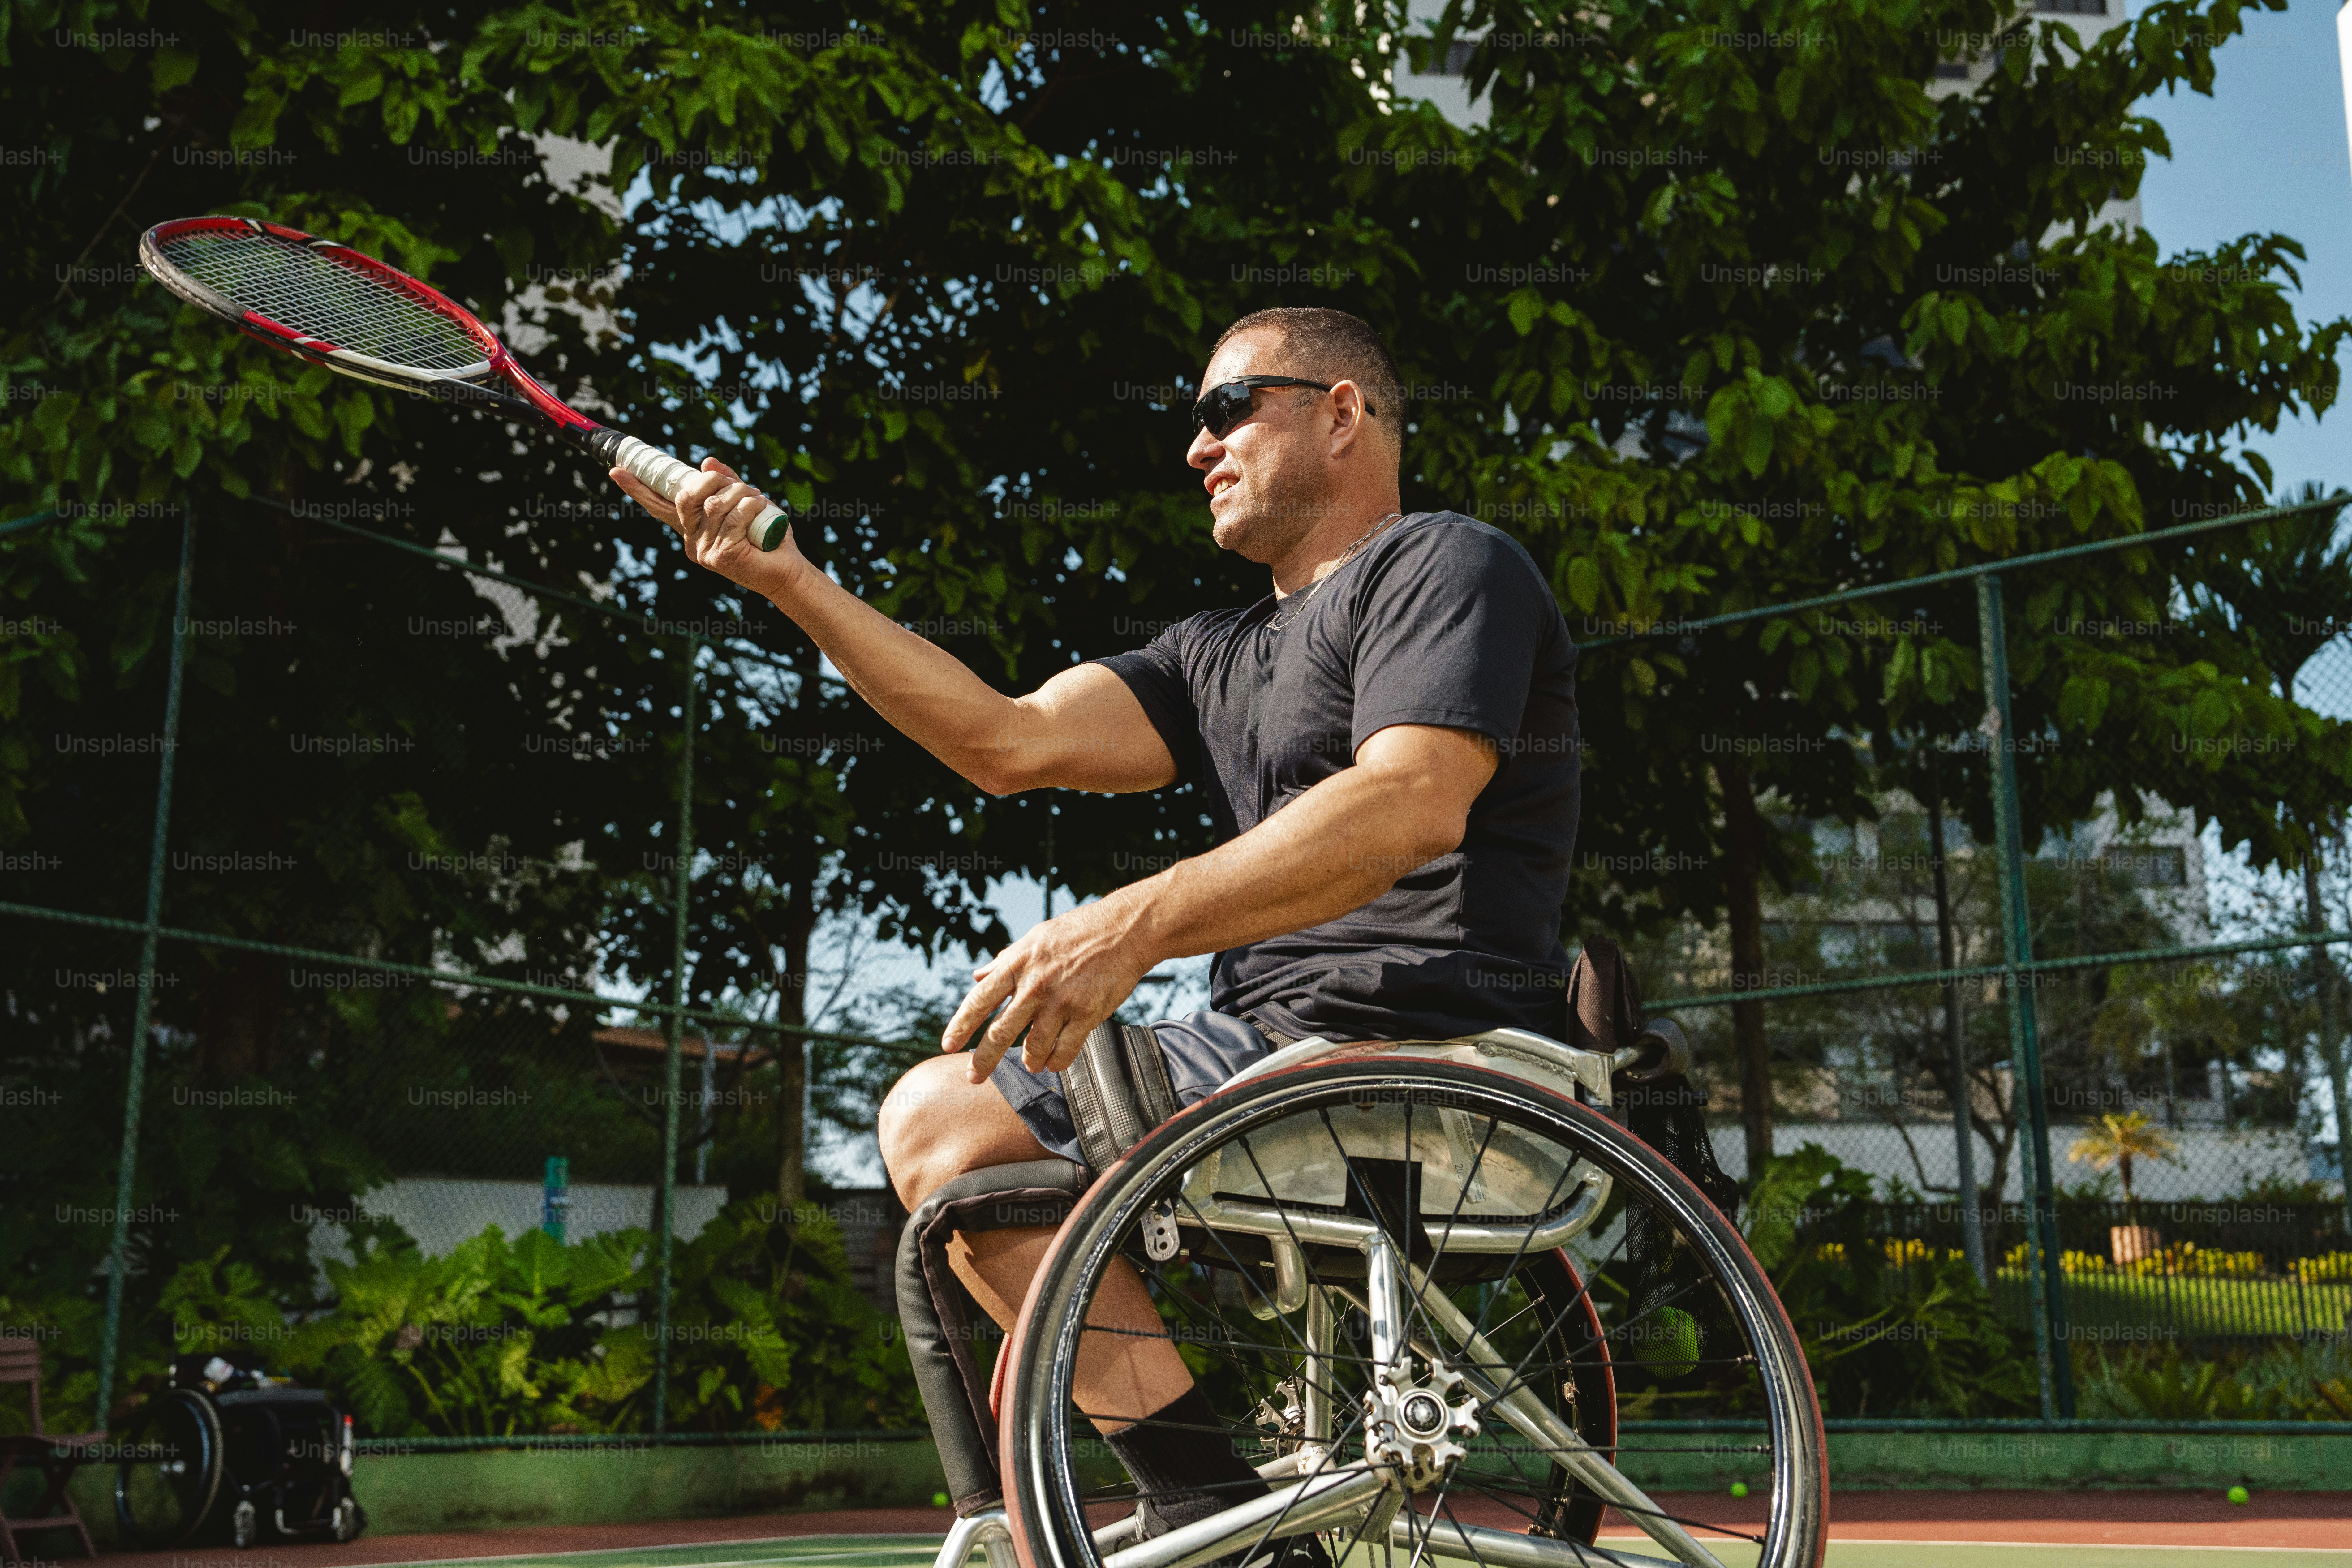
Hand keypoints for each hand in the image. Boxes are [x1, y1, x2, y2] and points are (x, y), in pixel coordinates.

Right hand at [610, 457, 809, 600]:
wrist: (786, 569)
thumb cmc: (765, 536)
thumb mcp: (744, 501)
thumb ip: (725, 482)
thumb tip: (706, 463)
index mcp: (692, 528)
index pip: (659, 505)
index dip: (638, 488)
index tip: (616, 470)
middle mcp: (692, 541)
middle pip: (687, 496)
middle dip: (713, 481)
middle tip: (737, 484)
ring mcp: (704, 551)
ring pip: (715, 504)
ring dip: (742, 494)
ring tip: (758, 501)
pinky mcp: (721, 557)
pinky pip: (733, 517)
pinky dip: (751, 506)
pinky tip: (761, 508)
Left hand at [941, 897, 1153, 1083]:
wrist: (1123, 930)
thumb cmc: (1077, 932)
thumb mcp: (1033, 939)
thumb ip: (1005, 961)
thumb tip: (977, 975)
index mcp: (1017, 964)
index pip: (979, 1000)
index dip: (960, 1025)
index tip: (948, 1045)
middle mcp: (1034, 986)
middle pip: (1000, 1033)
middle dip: (983, 1061)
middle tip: (974, 1077)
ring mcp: (1061, 1002)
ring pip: (1034, 1048)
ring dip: (1029, 1062)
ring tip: (1031, 1064)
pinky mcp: (1087, 1014)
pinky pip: (1065, 1052)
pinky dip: (1056, 1063)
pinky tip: (1053, 1062)